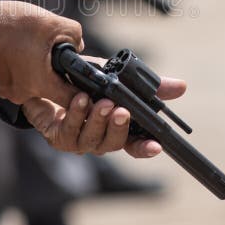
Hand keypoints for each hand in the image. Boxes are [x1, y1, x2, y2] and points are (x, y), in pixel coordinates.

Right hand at [0, 0, 82, 106]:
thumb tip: (78, 46)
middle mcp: (24, 94)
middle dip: (56, 72)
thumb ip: (74, 36)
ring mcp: (7, 91)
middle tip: (55, 52)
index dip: (83, 90)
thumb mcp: (52, 23)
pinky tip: (17, 48)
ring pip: (32, 81)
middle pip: (50, 88)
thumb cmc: (11, 25)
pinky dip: (20, 65)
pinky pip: (16, 78)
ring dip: (36, 67)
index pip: (72, 99)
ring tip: (31, 45)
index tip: (86, 81)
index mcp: (41, 84)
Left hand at [22, 70, 185, 157]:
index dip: (146, 148)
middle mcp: (99, 138)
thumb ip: (144, 85)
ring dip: (97, 121)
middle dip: (118, 128)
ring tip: (99, 102)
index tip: (157, 145)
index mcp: (116, 128)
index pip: (136, 145)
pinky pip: (68, 133)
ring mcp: (78, 141)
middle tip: (121, 110)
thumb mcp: (114, 77)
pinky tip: (78, 99)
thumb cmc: (81, 82)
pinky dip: (75, 115)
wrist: (43, 77)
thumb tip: (182, 87)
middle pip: (114, 144)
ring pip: (91, 140)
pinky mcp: (58, 137)